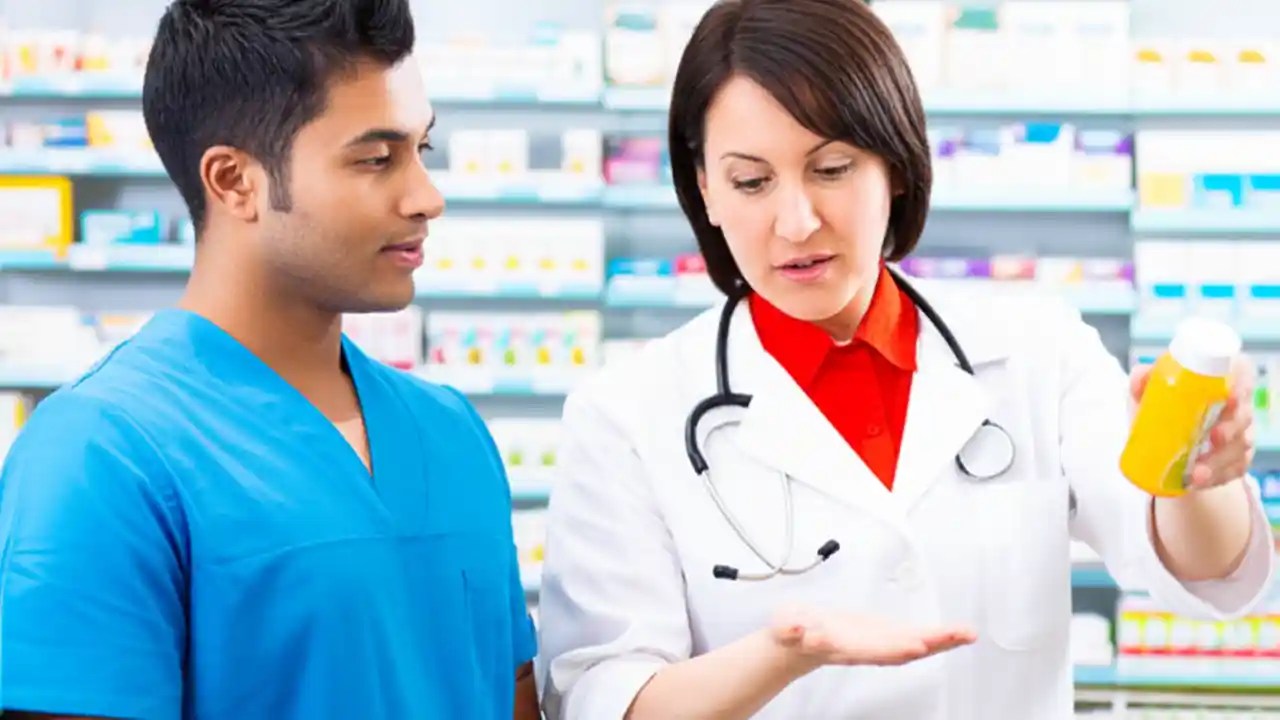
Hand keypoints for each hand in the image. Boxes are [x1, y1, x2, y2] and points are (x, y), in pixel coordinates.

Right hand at [770, 605, 975, 669]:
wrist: (797, 642)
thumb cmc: (792, 633)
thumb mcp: (786, 625)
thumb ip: (791, 628)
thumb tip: (798, 628)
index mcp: (843, 647)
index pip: (871, 649)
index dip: (893, 648)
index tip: (915, 644)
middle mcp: (866, 649)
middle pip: (902, 649)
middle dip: (932, 642)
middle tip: (960, 634)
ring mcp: (879, 645)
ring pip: (915, 645)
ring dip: (943, 641)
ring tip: (968, 633)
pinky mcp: (886, 637)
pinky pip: (917, 638)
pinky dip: (939, 636)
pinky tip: (958, 632)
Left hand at [1130, 357, 1255, 490]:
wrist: (1159, 447)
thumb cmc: (1158, 409)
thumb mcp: (1146, 395)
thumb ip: (1141, 381)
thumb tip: (1140, 375)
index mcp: (1219, 380)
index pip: (1242, 374)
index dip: (1242, 384)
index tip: (1231, 397)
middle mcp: (1236, 406)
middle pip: (1243, 413)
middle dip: (1231, 426)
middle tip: (1214, 437)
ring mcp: (1239, 434)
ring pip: (1240, 445)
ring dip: (1219, 460)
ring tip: (1196, 473)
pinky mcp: (1237, 461)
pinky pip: (1234, 469)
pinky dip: (1216, 477)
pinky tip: (1198, 482)